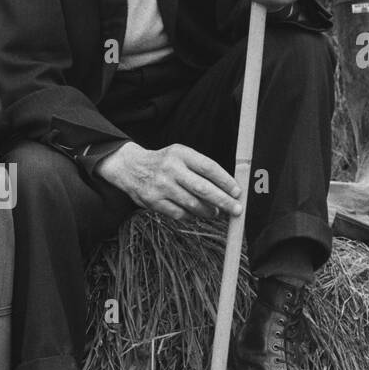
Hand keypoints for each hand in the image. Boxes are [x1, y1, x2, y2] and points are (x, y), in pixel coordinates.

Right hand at [97, 141, 242, 222]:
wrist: (131, 167)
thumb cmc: (164, 163)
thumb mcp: (181, 156)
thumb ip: (201, 169)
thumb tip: (227, 190)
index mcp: (181, 154)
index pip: (208, 167)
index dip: (225, 181)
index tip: (237, 192)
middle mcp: (171, 169)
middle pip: (203, 188)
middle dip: (223, 201)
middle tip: (236, 210)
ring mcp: (161, 186)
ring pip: (193, 204)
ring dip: (208, 211)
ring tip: (215, 212)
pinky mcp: (154, 201)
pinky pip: (180, 214)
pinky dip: (191, 216)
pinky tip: (195, 214)